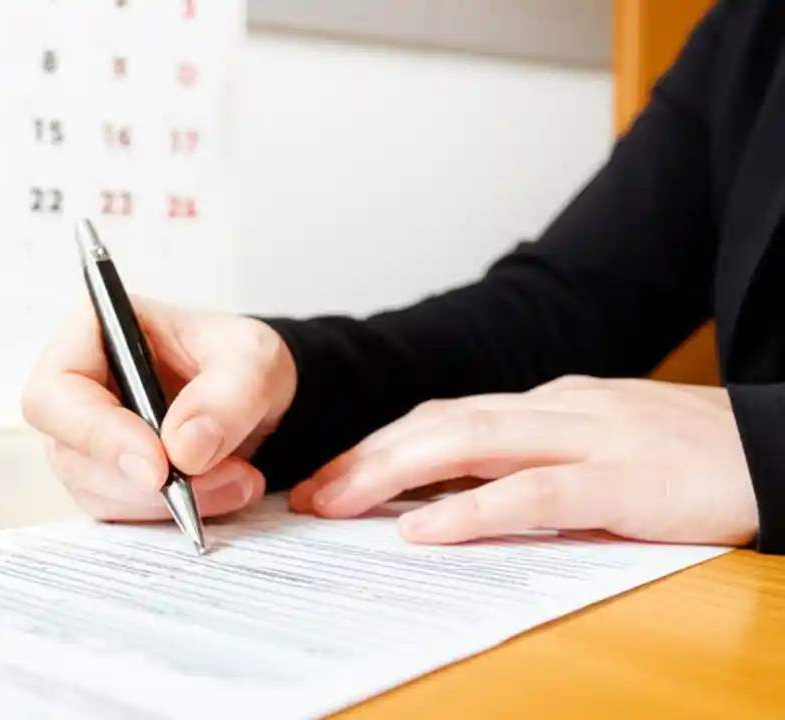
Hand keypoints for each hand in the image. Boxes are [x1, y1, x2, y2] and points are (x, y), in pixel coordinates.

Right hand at [22, 297, 296, 520]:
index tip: (157, 467)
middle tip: (217, 479)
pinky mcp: (108, 478)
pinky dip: (172, 513)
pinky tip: (223, 491)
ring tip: (237, 479)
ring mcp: (86, 438)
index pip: (55, 393)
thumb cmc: (239, 357)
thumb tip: (183, 448)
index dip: (97, 436)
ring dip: (165, 502)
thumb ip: (227, 396)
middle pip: (72, 454)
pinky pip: (123, 513)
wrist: (258, 392)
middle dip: (144, 482)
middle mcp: (76, 388)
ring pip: (98, 492)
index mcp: (92, 332)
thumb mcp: (254, 358)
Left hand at [290, 375, 757, 546]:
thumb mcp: (593, 448)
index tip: (330, 475)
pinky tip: (425, 529)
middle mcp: (555, 410)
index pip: (444, 417)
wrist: (777, 447)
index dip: (381, 445)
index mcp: (546, 406)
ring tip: (339, 502)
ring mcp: (589, 439)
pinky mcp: (623, 482)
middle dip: (368, 458)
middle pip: (441, 424)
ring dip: (395, 472)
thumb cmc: (679, 457)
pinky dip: (473, 510)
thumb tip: (452, 495)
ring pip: (471, 443)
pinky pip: (536, 493)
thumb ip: (530, 462)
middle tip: (310, 494)